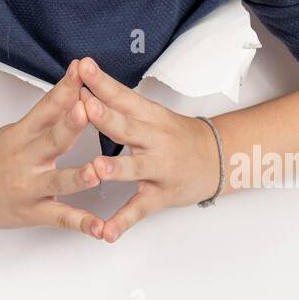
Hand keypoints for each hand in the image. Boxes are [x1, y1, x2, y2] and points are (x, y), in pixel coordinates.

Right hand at [0, 59, 106, 238]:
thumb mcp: (15, 130)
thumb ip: (46, 117)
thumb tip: (75, 92)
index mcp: (23, 133)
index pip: (46, 106)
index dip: (64, 88)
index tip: (80, 70)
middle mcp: (26, 158)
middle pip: (51, 139)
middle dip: (70, 124)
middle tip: (86, 108)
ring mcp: (30, 187)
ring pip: (57, 181)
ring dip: (78, 176)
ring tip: (98, 172)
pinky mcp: (33, 212)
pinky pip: (60, 218)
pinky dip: (82, 224)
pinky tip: (101, 228)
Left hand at [77, 57, 221, 242]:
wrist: (218, 158)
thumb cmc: (175, 134)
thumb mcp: (151, 112)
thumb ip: (119, 102)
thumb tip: (81, 79)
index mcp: (149, 115)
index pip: (123, 95)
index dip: (102, 82)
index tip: (83, 67)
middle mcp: (155, 139)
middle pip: (127, 127)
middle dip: (106, 117)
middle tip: (85, 106)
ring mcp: (159, 168)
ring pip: (135, 168)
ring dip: (116, 168)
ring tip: (97, 168)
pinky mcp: (161, 195)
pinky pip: (140, 210)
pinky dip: (123, 222)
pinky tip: (106, 233)